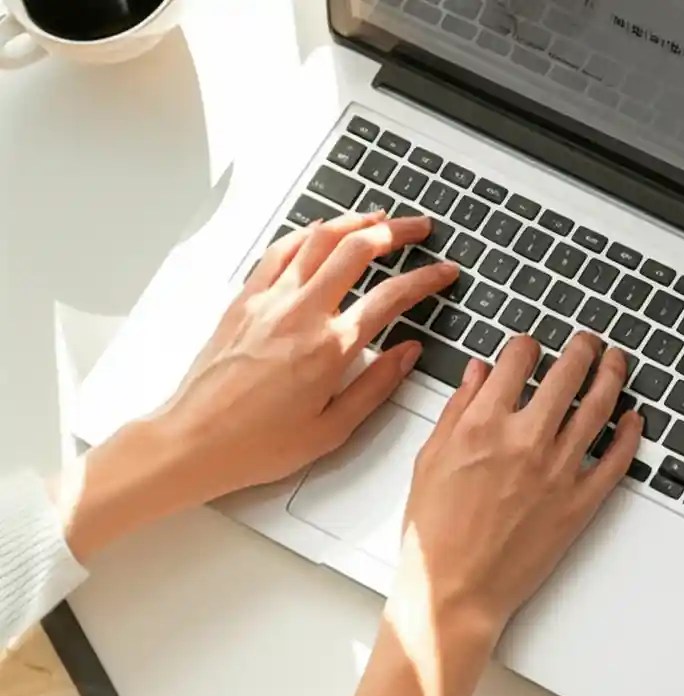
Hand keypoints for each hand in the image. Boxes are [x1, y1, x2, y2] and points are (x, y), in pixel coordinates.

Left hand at [62, 211, 458, 559]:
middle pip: (357, 249)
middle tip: (417, 227)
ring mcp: (270, 302)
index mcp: (331, 348)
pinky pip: (279, 252)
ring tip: (376, 216)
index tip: (443, 271)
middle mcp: (302, 314)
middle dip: (395, 230)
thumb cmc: (257, 444)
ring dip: (352, 221)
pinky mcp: (245, 301)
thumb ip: (377, 386)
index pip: (392, 297)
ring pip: (318, 239)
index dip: (426, 279)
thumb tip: (407, 353)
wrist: (193, 442)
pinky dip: (306, 234)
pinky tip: (318, 231)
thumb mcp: (333, 430)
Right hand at [349, 332, 642, 695]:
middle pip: (568, 373)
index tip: (531, 345)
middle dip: (582, 348)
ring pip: (599, 407)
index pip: (517, 360)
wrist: (454, 591)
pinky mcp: (580, 502)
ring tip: (617, 361)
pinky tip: (633, 418)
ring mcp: (558, 470)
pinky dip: (630, 434)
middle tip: (589, 341)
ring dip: (612, 375)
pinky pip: (616, 460)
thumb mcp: (431, 460)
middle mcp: (526, 440)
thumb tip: (476, 373)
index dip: (527, 344)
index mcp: (483, 425)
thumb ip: (457, 410)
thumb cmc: (435, 535)